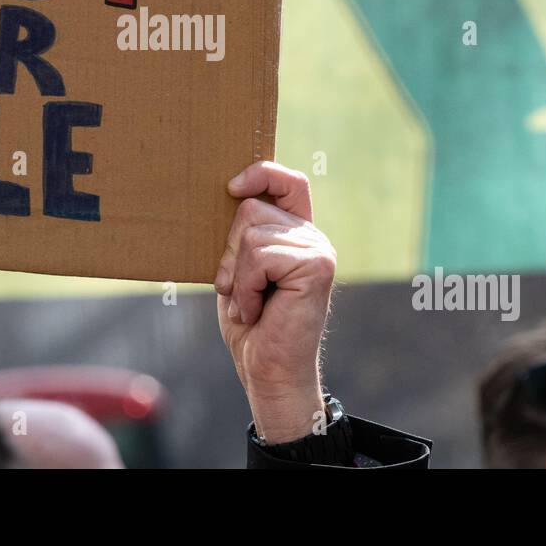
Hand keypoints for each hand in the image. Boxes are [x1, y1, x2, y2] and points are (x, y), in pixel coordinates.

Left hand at [215, 161, 334, 443]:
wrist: (269, 372)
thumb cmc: (251, 325)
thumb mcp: (239, 272)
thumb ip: (242, 236)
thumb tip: (228, 195)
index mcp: (296, 234)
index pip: (289, 181)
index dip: (261, 173)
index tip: (231, 186)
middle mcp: (312, 237)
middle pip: (251, 207)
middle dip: (229, 250)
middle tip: (239, 289)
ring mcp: (318, 249)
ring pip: (251, 232)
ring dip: (237, 275)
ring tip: (251, 303)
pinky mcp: (316, 265)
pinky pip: (259, 255)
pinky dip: (246, 286)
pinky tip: (258, 309)